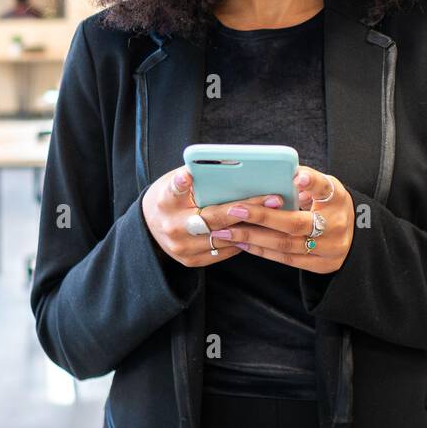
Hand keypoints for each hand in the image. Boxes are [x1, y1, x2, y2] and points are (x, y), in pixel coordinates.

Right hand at [141, 167, 288, 267]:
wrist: (150, 226)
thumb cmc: (171, 197)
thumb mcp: (175, 181)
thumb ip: (197, 177)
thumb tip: (233, 166)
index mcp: (165, 203)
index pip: (173, 191)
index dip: (180, 184)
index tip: (187, 175)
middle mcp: (172, 228)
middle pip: (213, 219)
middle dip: (247, 208)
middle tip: (273, 198)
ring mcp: (182, 248)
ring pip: (224, 237)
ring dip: (252, 227)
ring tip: (277, 215)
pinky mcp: (191, 261)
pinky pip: (223, 251)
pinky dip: (242, 239)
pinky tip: (261, 229)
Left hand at [216, 166, 353, 273]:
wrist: (356, 237)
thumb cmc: (331, 206)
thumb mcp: (326, 188)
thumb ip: (305, 182)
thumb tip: (278, 176)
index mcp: (337, 199)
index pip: (323, 188)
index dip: (310, 182)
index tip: (296, 177)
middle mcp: (336, 225)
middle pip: (295, 223)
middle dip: (261, 217)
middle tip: (234, 210)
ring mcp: (329, 248)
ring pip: (286, 244)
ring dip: (253, 238)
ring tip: (228, 230)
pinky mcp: (321, 265)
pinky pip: (287, 259)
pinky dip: (263, 251)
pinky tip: (244, 243)